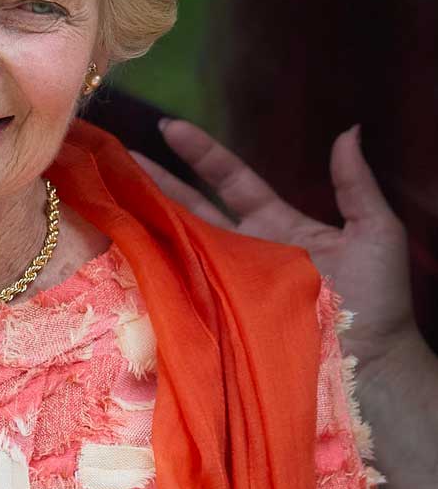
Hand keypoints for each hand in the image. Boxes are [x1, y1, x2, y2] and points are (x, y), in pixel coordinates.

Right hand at [135, 120, 417, 367]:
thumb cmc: (378, 300)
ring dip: (146, 217)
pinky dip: (156, 267)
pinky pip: (183, 285)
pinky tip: (126, 247)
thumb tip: (346, 132)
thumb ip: (355, 183)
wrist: (373, 361)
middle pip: (192, 207)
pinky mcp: (221, 311)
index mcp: (276, 225)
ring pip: (179, 242)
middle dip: (156, 181)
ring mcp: (228, 281)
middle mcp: (244, 250)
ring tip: (109, 192)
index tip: (170, 127)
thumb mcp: (375, 230)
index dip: (202, 154)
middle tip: (118, 158)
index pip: (232, 181)